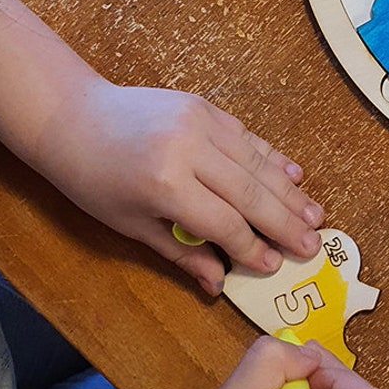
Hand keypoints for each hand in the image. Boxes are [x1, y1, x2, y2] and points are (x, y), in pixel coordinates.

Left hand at [36, 79, 324, 293]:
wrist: (72, 117)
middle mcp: (189, 149)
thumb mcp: (131, 225)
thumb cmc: (94, 180)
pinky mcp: (204, 106)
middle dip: (284, 222)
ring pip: (256, 162)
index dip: (251, 247)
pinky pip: (246, 137)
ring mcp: (200, 121)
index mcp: (166, 185)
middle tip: (313, 245)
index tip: (274, 266)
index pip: (224, 222)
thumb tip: (219, 282)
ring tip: (315, 215)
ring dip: (289, 191)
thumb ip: (181, 252)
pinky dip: (271, 157)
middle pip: (250, 192)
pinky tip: (293, 175)